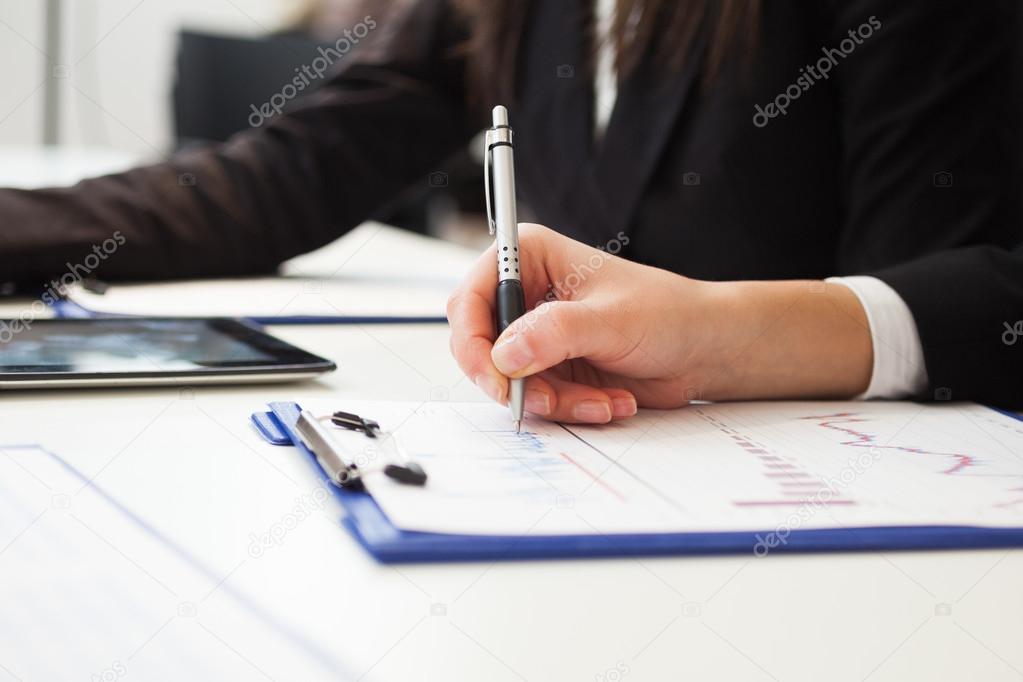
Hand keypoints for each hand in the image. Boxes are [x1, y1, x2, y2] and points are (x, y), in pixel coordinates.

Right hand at [447, 224, 871, 422]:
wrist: (703, 350)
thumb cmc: (667, 314)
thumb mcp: (611, 321)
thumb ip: (554, 335)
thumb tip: (504, 355)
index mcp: (530, 258)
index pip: (473, 296)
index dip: (472, 339)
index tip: (494, 375)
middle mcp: (526, 295)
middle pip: (480, 345)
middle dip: (513, 381)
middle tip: (543, 401)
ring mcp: (536, 335)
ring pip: (509, 381)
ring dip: (552, 400)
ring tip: (599, 400)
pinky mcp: (550, 369)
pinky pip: (537, 400)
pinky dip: (570, 409)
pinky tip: (610, 401)